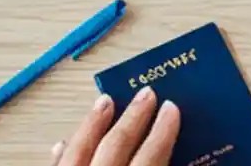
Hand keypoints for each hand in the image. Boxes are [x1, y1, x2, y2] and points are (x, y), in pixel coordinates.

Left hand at [50, 87, 179, 165]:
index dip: (163, 131)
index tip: (171, 108)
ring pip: (79, 149)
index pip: (150, 156)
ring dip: (93, 124)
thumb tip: (187, 157)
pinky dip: (63, 153)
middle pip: (116, 145)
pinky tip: (64, 142)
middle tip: (146, 93)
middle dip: (133, 118)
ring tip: (104, 100)